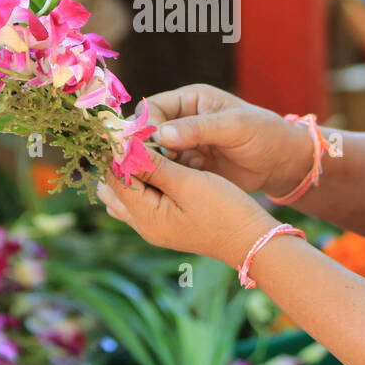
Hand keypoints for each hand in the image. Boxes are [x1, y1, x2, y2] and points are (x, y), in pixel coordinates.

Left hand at [96, 149, 273, 268]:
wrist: (251, 238)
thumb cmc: (225, 209)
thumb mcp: (188, 182)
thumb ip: (153, 166)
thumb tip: (121, 148)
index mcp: (145, 217)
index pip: (114, 178)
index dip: (117, 151)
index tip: (126, 126)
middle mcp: (143, 225)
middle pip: (113, 188)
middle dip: (119, 161)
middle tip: (134, 136)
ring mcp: (153, 227)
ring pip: (125, 194)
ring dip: (130, 171)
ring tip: (145, 148)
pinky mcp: (165, 224)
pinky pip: (140, 200)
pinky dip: (142, 182)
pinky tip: (156, 166)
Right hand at [143, 83, 314, 196]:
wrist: (282, 163)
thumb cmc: (263, 134)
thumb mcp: (233, 126)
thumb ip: (198, 129)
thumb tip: (160, 134)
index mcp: (189, 101)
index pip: (153, 108)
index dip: (144, 126)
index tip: (144, 145)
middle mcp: (181, 122)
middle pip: (147, 134)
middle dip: (144, 150)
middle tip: (146, 167)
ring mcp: (183, 147)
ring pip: (154, 156)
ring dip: (152, 168)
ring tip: (153, 182)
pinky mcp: (188, 168)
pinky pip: (167, 173)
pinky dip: (164, 181)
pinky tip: (164, 190)